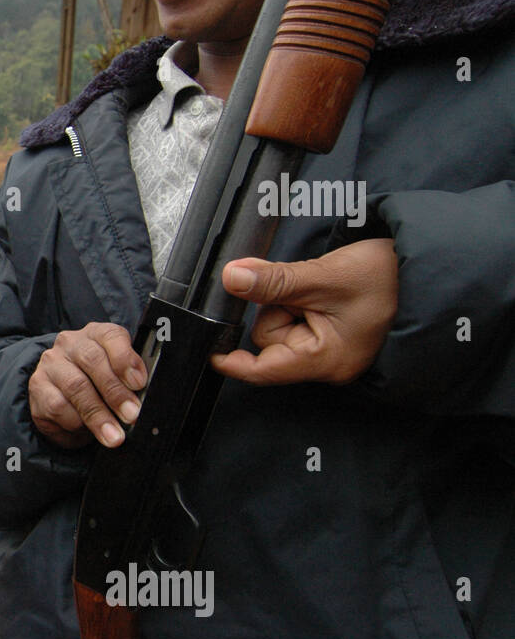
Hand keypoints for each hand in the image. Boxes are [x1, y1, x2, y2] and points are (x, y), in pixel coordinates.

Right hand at [30, 323, 146, 447]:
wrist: (61, 401)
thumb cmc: (96, 387)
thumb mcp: (118, 380)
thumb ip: (129, 383)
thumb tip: (140, 403)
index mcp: (96, 334)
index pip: (111, 336)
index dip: (126, 359)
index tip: (139, 383)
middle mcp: (71, 343)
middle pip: (93, 361)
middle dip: (115, 392)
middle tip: (131, 415)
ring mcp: (51, 363)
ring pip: (76, 386)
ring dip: (98, 415)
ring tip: (113, 435)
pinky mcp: (37, 385)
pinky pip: (58, 405)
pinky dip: (75, 422)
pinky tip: (84, 429)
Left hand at [211, 238, 398, 384]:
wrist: (427, 268)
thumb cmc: (389, 278)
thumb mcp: (324, 276)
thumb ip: (274, 281)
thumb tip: (232, 278)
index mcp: (325, 359)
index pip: (264, 370)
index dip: (233, 360)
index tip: (211, 350)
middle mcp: (328, 363)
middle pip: (270, 340)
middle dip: (276, 309)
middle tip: (307, 288)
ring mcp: (332, 351)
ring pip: (283, 327)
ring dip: (290, 302)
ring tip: (324, 287)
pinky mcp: (334, 336)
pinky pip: (300, 322)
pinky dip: (301, 303)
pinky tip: (322, 292)